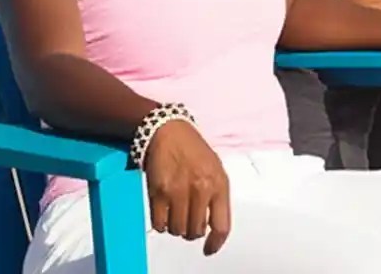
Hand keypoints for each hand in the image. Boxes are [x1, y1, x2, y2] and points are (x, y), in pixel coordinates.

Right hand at [144, 120, 231, 255]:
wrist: (169, 132)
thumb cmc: (194, 151)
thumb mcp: (216, 170)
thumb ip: (216, 197)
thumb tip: (213, 226)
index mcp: (219, 184)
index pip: (222, 226)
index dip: (215, 243)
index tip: (209, 249)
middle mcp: (201, 189)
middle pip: (195, 231)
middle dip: (191, 230)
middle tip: (187, 218)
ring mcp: (179, 191)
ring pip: (177, 230)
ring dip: (175, 227)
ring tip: (175, 212)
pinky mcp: (158, 192)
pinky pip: (159, 224)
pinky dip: (161, 224)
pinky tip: (163, 212)